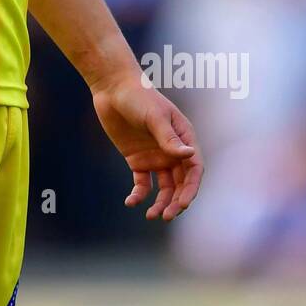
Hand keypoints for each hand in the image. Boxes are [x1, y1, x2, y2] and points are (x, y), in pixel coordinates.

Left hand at [90, 71, 202, 221]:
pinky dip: (139, 195)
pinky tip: (131, 202)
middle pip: (180, 183)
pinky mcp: (137, 160)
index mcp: (184, 138)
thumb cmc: (138, 96)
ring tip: (151, 216)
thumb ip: (169, 138)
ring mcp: (155, 156)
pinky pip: (142, 183)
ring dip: (160, 203)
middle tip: (167, 217)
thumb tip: (190, 156)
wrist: (112, 88)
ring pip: (164, 187)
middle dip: (176, 201)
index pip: (194, 169)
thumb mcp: (154, 116)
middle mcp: (172, 150)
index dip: (191, 188)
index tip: (183, 204)